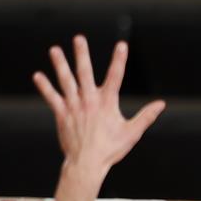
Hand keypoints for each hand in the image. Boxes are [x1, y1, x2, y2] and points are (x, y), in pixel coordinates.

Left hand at [32, 36, 164, 179]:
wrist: (87, 162)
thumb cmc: (111, 149)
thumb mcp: (132, 132)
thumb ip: (146, 116)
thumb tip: (161, 104)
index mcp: (108, 103)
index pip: (115, 76)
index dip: (119, 60)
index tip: (122, 45)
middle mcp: (89, 101)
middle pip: (85, 72)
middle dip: (82, 54)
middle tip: (79, 38)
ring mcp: (73, 106)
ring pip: (66, 80)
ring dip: (60, 64)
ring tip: (54, 49)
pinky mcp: (61, 114)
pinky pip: (51, 97)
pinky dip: (45, 86)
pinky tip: (38, 75)